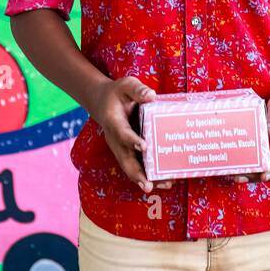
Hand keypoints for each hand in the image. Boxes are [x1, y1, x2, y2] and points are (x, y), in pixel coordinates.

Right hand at [83, 76, 171, 193]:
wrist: (103, 103)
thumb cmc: (118, 93)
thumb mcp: (126, 85)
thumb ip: (137, 89)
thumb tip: (152, 96)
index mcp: (113, 122)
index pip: (122, 133)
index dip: (132, 140)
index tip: (144, 147)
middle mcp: (115, 140)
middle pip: (125, 160)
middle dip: (137, 174)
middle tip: (148, 185)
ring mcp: (120, 148)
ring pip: (131, 168)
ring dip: (146, 179)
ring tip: (166, 185)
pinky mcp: (127, 152)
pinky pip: (137, 167)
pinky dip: (149, 176)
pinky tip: (166, 181)